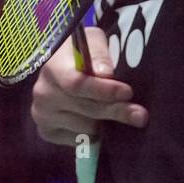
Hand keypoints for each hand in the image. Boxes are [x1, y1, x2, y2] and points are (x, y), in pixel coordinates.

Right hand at [30, 27, 146, 145]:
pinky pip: (79, 141)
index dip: (104, 91)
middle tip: (141, 115)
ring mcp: (42, 115)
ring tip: (114, 110)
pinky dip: (93, 134)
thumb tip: (106, 74)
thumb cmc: (82, 51)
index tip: (128, 93)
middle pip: (85, 109)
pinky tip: (97, 119)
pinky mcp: (47, 132)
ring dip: (105, 123)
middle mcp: (43, 94)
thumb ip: (100, 55)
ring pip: (85, 128)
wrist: (61, 65)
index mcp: (53, 69)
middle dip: (116, 111)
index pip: (78, 84)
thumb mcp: (93, 41)